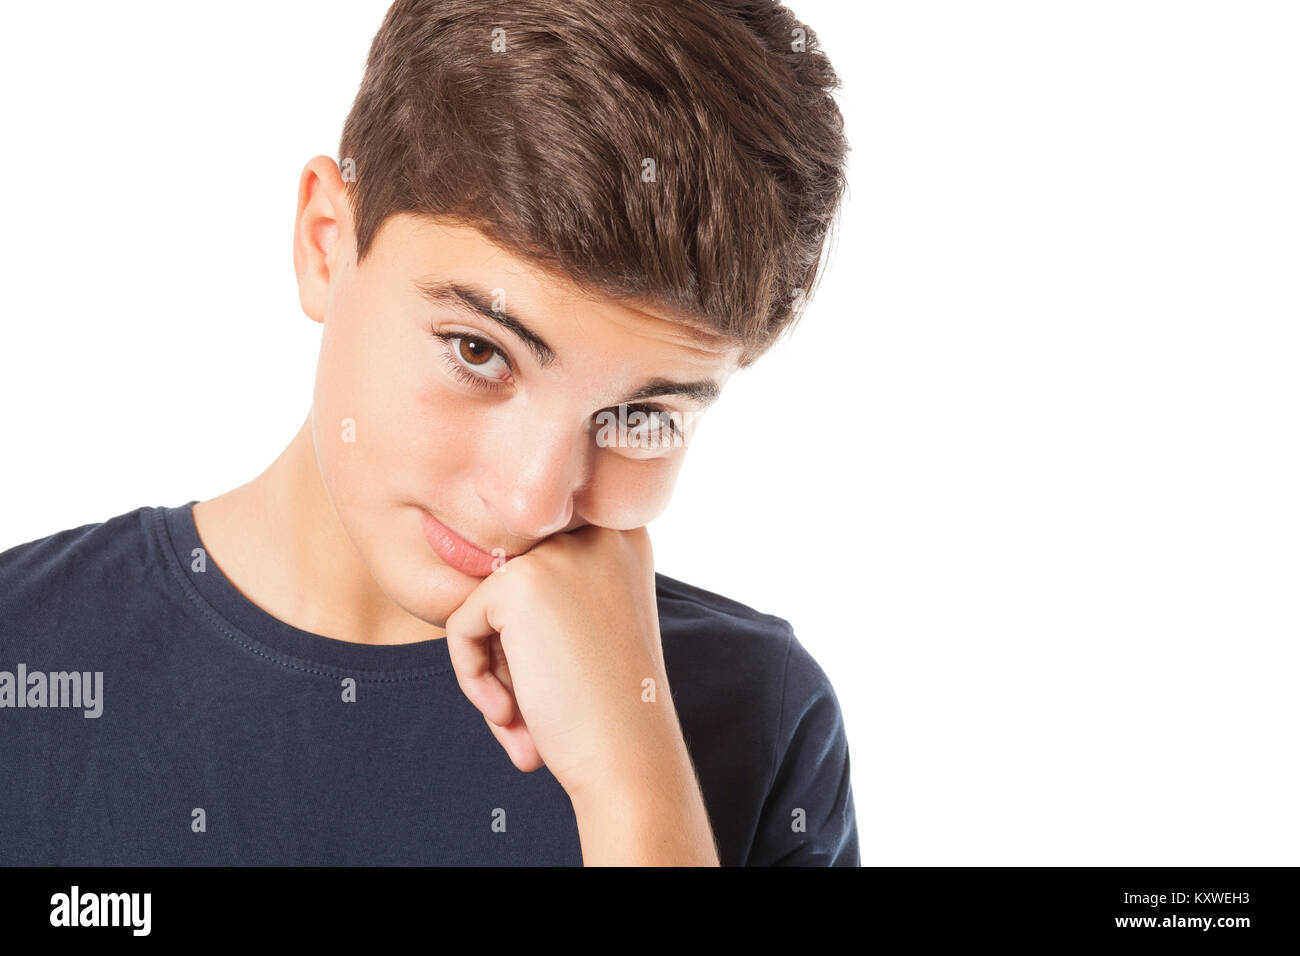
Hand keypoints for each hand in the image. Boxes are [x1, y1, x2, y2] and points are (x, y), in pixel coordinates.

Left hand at [443, 524, 678, 801]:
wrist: (630, 756)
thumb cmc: (612, 709)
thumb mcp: (596, 631)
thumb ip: (554, 599)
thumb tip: (474, 587)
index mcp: (623, 540)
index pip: (543, 577)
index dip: (537, 638)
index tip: (555, 687)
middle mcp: (597, 533)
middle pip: (515, 589)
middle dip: (513, 657)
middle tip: (529, 715)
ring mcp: (559, 552)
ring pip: (487, 608)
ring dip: (495, 671)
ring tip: (520, 723)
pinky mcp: (519, 582)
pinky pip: (461, 624)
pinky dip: (472, 676)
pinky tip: (509, 714)